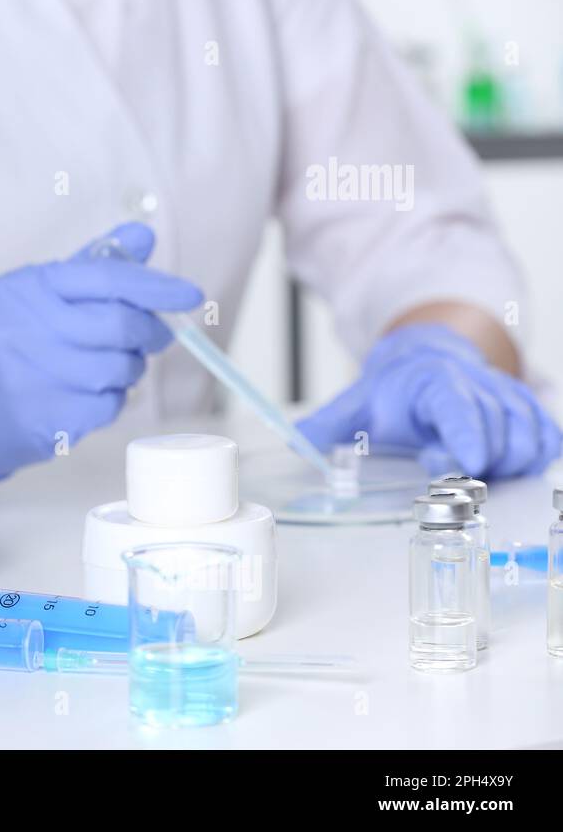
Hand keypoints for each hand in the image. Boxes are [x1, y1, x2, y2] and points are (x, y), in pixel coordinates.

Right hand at [0, 222, 202, 481]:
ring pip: (121, 369)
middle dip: (151, 332)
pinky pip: (108, 405)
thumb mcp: (33, 293)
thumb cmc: (1, 342)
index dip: (156, 287)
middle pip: (122, 326)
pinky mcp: (46, 419)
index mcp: (29, 289)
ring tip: (105, 367)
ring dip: (128, 368)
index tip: (190, 295)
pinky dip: (109, 399)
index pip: (107, 279)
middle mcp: (29, 330)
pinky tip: (85, 394)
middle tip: (154, 336)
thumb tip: (143, 237)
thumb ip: (90, 265)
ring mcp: (37, 378)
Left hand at [296, 324, 560, 478]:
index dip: (465, 434)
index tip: (467, 460)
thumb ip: (326, 425)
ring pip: (526, 440)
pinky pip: (547, 442)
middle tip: (443, 467)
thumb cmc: (396, 391)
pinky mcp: (531, 412)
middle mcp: (480, 384)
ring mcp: (510, 397)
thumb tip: (294, 440)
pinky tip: (503, 464)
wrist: (431, 364)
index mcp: (436, 381)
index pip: (458, 407)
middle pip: (496, 433)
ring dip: (503, 464)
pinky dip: (531, 460)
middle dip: (477, 461)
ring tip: (467, 463)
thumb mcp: (357, 404)